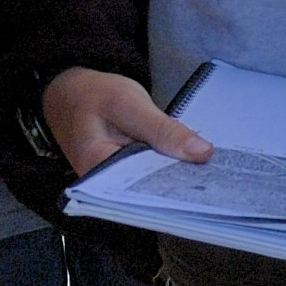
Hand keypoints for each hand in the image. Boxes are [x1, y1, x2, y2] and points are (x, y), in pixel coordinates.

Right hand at [41, 67, 211, 176]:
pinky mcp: (124, 175)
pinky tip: (191, 166)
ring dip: (176, 179)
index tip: (208, 186)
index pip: (142, 192)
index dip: (176, 190)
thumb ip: (163, 130)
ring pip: (151, 187)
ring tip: (210, 176)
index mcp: (97, 170)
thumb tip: (203, 153)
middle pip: (148, 194)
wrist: (69, 91)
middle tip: (216, 181)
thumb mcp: (128, 103)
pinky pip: (149, 178)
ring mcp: (113, 183)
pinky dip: (168, 170)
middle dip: (180, 187)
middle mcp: (103, 187)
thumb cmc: (92, 94)